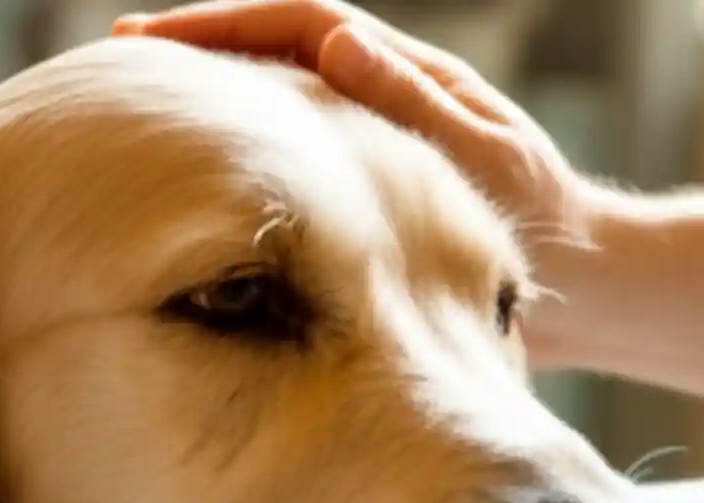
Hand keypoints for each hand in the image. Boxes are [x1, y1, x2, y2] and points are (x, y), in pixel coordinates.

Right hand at [113, 2, 602, 363]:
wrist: (584, 277)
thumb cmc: (543, 217)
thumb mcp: (485, 154)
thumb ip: (415, 102)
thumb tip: (337, 39)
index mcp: (409, 74)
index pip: (300, 22)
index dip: (222, 23)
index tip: (148, 40)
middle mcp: (385, 93)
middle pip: (277, 47)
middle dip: (201, 47)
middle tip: (119, 61)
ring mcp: (375, 137)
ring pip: (281, 98)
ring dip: (217, 95)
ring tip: (144, 108)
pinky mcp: (371, 187)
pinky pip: (296, 157)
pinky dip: (246, 152)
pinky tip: (204, 174)